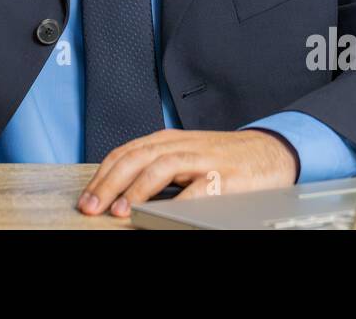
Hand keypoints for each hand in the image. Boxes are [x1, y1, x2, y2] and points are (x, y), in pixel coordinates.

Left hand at [76, 129, 298, 217]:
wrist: (269, 152)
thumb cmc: (222, 158)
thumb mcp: (183, 155)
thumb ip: (154, 167)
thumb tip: (117, 191)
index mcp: (167, 140)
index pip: (125, 153)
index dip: (102, 175)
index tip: (86, 197)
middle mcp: (182, 146)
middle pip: (137, 158)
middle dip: (110, 183)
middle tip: (92, 206)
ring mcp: (204, 160)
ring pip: (162, 167)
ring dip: (137, 189)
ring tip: (121, 209)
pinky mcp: (226, 177)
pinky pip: (199, 188)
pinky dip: (179, 200)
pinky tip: (164, 214)